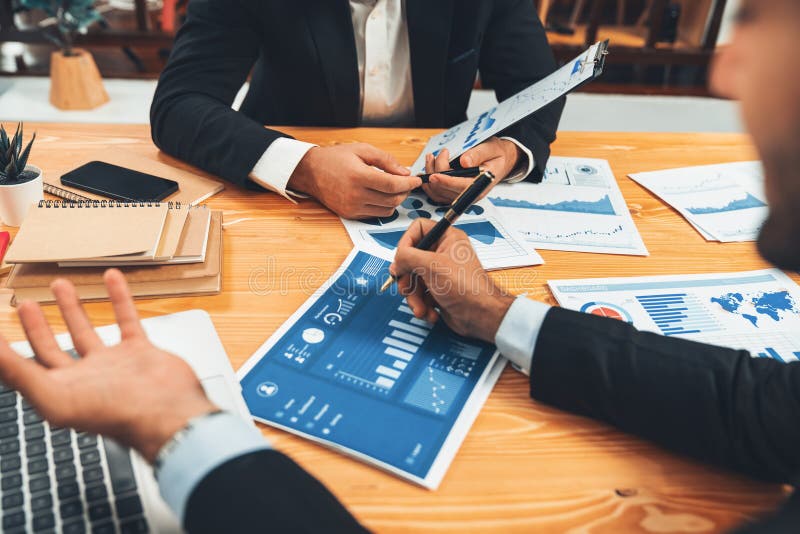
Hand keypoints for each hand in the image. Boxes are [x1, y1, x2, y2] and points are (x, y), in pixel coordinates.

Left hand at [0, 270, 216, 462]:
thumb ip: (18, 373)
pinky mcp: (139, 351)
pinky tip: (111, 278)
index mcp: (60, 390)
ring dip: (73, 307)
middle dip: (38, 325)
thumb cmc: (113, 413)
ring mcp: (113, 363)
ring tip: (60, 284)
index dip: (7, 349)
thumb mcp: (53, 395)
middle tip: (27, 304)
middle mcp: (84, 377)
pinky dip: (119, 297)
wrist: (166, 411)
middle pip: (53, 347)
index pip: (25, 367)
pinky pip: (126, 319)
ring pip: (87, 330)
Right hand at [288, 143, 421, 219]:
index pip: (392, 185)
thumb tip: (405, 172)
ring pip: (386, 210)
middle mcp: (355, 195)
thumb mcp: (362, 150)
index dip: (409, 183)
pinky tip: (381, 196)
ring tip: (394, 189)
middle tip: (407, 183)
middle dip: (405, 191)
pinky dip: (383, 207)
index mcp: (358, 176)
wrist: (310, 172)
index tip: (417, 180)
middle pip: (392, 199)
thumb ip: (386, 160)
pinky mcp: (350, 215)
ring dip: (395, 201)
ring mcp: (352, 207)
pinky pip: (375, 215)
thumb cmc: (335, 158)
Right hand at [389, 219, 514, 341]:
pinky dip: (421, 305)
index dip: (406, 243)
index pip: (418, 229)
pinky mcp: (438, 291)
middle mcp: (443, 254)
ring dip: (413, 297)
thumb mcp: (431, 266)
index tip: (401, 259)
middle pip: (411, 258)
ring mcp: (440, 273)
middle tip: (406, 286)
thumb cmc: (467, 288)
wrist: (480, 316)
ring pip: (412, 280)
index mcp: (447, 239)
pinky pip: (419, 294)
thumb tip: (396, 260)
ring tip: (420, 306)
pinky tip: (429, 311)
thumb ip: (408, 257)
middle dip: (407, 278)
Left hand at [422, 137, 521, 203]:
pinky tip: (428, 170)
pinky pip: (437, 193)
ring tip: (430, 158)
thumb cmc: (495, 154)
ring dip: (429, 176)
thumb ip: (478, 154)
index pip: (461, 187)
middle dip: (435, 172)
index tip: (434, 175)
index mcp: (481, 185)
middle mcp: (470, 194)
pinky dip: (429, 183)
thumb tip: (465, 162)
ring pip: (438, 193)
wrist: (499, 160)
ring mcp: (461, 195)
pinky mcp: (454, 193)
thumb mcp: (491, 149)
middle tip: (436, 155)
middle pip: (446, 191)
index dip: (446, 182)